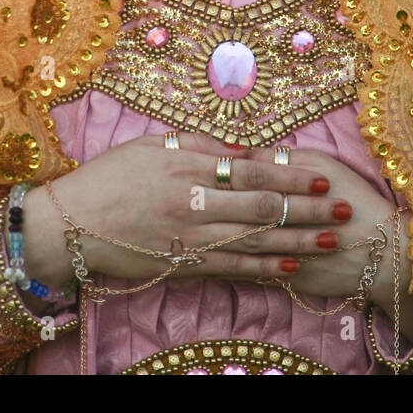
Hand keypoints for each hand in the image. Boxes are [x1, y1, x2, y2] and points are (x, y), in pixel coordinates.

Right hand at [22, 132, 346, 290]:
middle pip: (263, 205)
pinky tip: (293, 266)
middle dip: (308, 207)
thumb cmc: (107, 177)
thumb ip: (198, 145)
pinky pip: (232, 267)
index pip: (251, 170)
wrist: (68, 224)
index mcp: (187, 166)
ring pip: (255, 240)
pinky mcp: (182, 264)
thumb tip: (243, 149)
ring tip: (332, 238)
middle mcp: (194, 202)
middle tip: (343, 207)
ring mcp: (190, 237)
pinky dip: (265, 267)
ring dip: (298, 239)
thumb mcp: (149, 146)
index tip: (322, 175)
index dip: (291, 174)